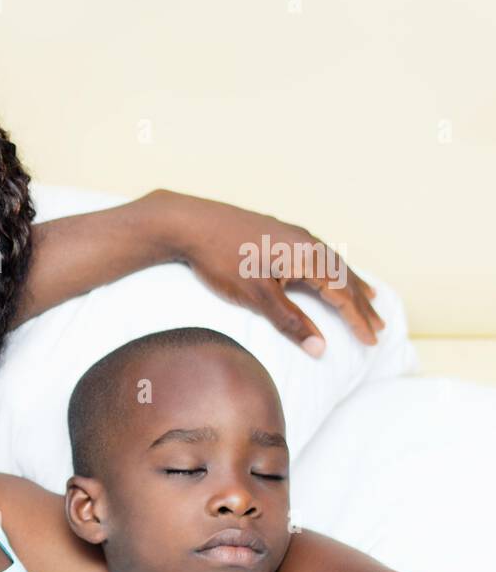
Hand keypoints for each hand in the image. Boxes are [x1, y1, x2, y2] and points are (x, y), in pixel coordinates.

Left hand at [152, 190, 384, 355]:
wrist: (190, 223)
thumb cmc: (221, 259)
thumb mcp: (257, 296)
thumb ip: (289, 321)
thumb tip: (320, 348)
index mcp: (308, 257)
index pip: (343, 294)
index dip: (357, 320)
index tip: (371, 342)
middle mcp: (307, 242)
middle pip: (344, 277)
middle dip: (362, 304)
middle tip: (381, 326)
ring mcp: (293, 235)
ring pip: (333, 263)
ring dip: (351, 284)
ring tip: (368, 299)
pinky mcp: (278, 233)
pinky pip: (317, 254)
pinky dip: (331, 269)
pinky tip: (327, 272)